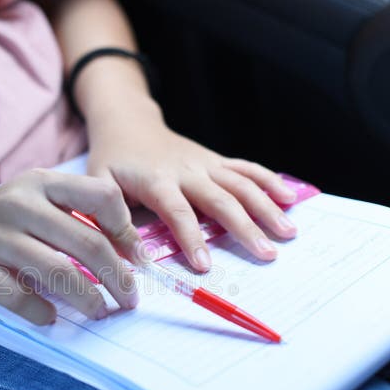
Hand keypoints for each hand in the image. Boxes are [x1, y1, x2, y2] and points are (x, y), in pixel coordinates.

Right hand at [0, 169, 141, 324]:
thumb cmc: (1, 222)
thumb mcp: (36, 201)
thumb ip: (77, 216)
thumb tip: (131, 253)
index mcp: (42, 181)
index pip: (102, 195)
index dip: (127, 230)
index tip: (137, 258)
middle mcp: (19, 203)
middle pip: (88, 242)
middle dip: (118, 277)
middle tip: (130, 298)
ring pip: (59, 273)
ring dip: (88, 299)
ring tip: (100, 311)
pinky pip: (20, 298)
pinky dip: (41, 313)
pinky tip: (49, 316)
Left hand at [87, 100, 298, 271]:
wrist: (128, 123)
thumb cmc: (112, 159)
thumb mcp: (99, 186)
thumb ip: (110, 218)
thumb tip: (126, 254)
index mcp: (156, 180)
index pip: (177, 212)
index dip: (191, 239)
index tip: (205, 266)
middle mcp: (187, 170)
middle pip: (221, 200)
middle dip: (245, 228)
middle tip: (266, 254)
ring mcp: (205, 163)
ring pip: (241, 184)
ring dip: (266, 208)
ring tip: (287, 233)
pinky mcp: (216, 160)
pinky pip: (247, 169)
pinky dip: (269, 181)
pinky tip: (290, 199)